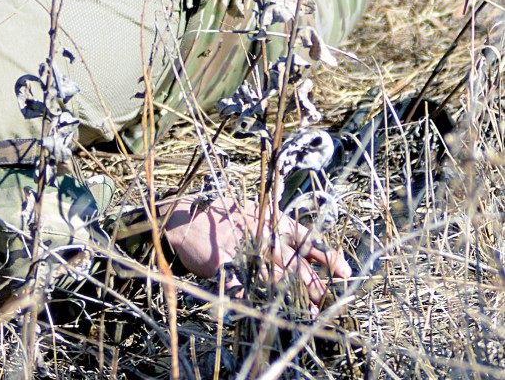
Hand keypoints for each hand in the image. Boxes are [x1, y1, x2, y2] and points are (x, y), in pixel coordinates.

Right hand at [163, 197, 350, 313]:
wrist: (181, 216)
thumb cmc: (219, 214)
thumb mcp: (249, 211)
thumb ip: (274, 227)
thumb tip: (304, 247)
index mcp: (268, 219)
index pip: (304, 237)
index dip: (326, 254)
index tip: (345, 270)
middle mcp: (259, 232)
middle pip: (293, 261)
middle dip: (313, 283)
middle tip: (330, 300)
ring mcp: (241, 247)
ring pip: (273, 275)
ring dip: (293, 298)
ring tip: (310, 315)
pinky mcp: (222, 261)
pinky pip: (241, 284)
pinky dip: (252, 299)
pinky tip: (266, 314)